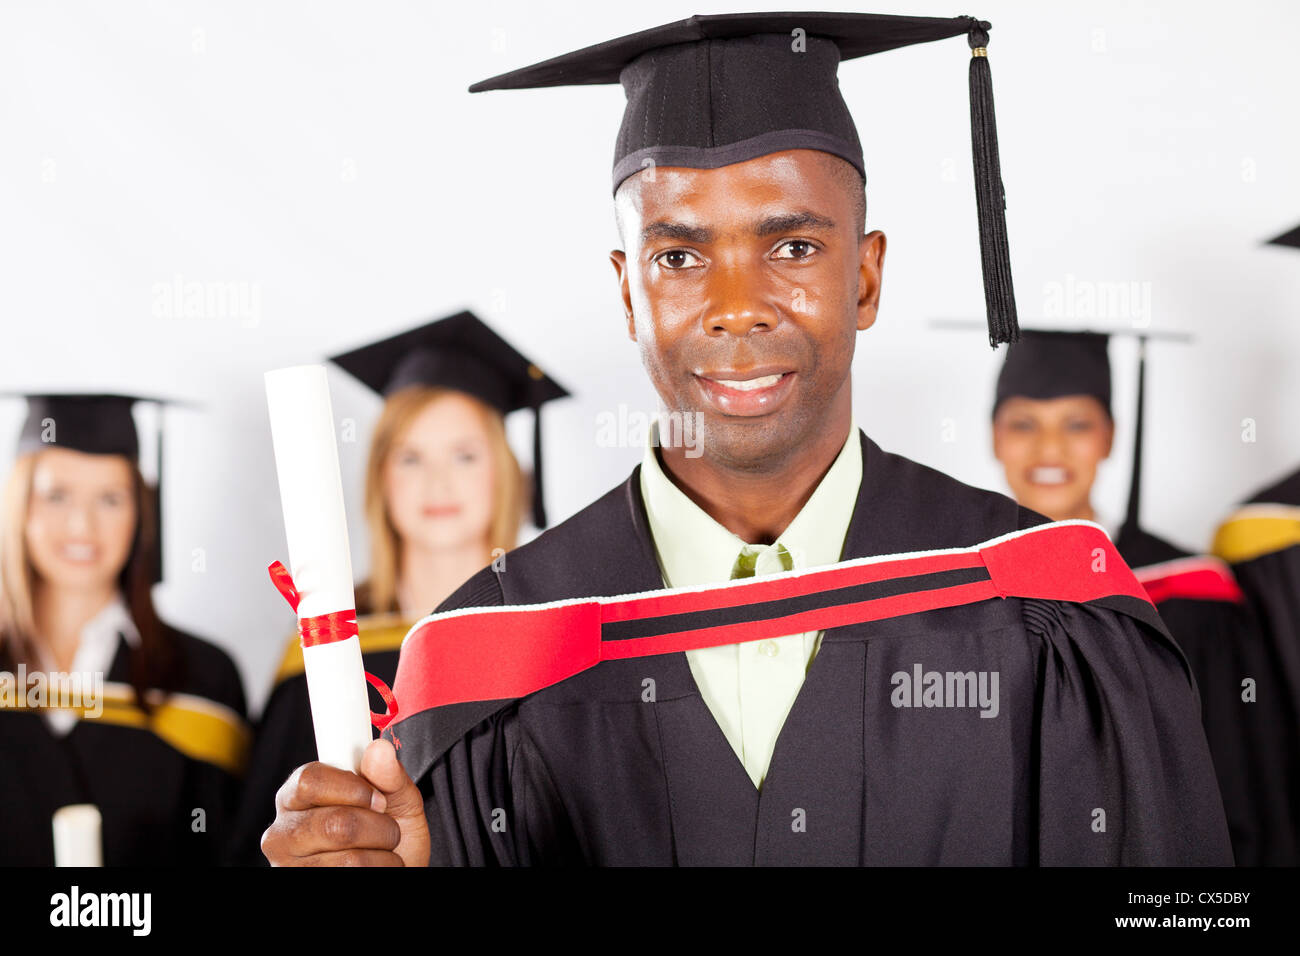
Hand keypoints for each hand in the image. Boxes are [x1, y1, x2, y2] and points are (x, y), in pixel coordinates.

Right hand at [261, 738, 430, 865]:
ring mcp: (289, 867)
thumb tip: (379, 749)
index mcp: (296, 797)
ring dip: (383, 855)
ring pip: (350, 859)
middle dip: (378, 827)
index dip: (353, 788)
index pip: (310, 780)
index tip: (378, 800)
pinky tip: (373, 868)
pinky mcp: (301, 884)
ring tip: (382, 853)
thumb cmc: (388, 839)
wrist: (391, 872)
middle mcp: (283, 833)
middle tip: (389, 831)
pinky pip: (353, 876)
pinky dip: (381, 871)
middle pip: (334, 823)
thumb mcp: (397, 802)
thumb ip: (389, 776)